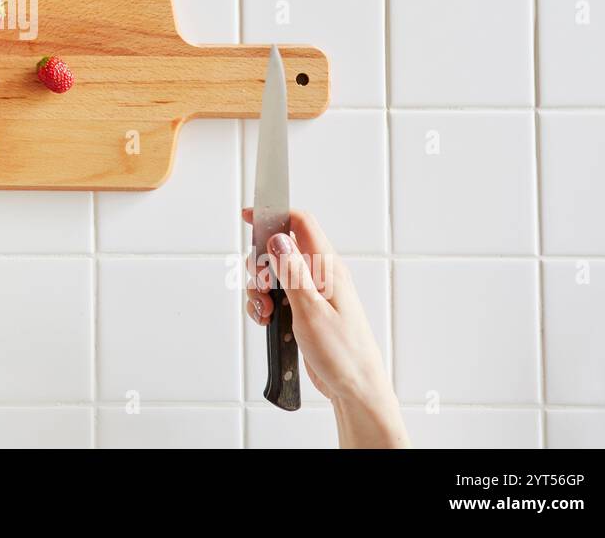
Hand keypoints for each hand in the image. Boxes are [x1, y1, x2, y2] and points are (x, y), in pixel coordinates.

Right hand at [244, 208, 408, 447]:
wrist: (354, 389)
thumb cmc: (342, 354)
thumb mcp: (311, 310)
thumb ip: (293, 272)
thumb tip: (279, 238)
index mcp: (328, 268)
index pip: (301, 223)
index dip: (275, 215)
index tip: (250, 217)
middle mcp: (320, 276)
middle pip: (280, 249)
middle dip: (260, 264)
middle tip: (261, 288)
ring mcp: (312, 293)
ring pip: (274, 274)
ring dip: (260, 290)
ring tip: (266, 312)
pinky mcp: (304, 311)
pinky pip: (277, 297)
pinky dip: (264, 306)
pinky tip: (267, 321)